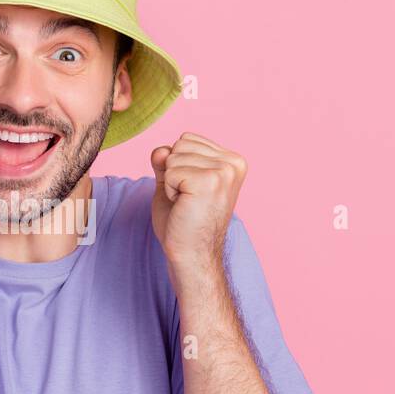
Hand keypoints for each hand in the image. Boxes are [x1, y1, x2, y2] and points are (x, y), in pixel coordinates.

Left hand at [150, 133, 246, 268]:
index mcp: (232, 161)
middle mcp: (233, 162)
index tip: (191, 191)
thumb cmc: (183, 224)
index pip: (187, 139)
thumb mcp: (173, 184)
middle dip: (174, 172)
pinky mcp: (210, 180)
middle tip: (187, 200)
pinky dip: (169, 190)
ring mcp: (224, 171)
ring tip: (186, 203)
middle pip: (180, 144)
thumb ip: (166, 162)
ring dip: (171, 183)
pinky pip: (170, 171)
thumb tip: (160, 149)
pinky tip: (184, 206)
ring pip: (173, 156)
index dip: (178, 166)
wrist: (191, 254)